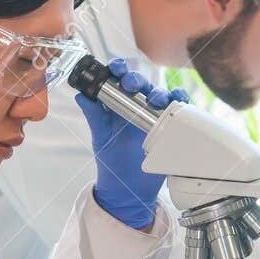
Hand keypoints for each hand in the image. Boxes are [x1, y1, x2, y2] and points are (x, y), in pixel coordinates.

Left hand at [74, 58, 189, 229]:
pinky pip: (178, 109)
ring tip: (154, 100)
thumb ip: (94, 115)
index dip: (118, 69)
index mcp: (118, 105)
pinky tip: (176, 101)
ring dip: (158, 92)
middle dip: (137, 79)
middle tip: (131, 84)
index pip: (118, 79)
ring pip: (160, 94)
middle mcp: (136, 106)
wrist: (128, 189)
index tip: (116, 69)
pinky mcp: (169, 126)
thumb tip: (80, 95)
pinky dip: (179, 100)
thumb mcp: (101, 136)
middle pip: (140, 83)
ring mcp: (154, 116)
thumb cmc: (112, 161)